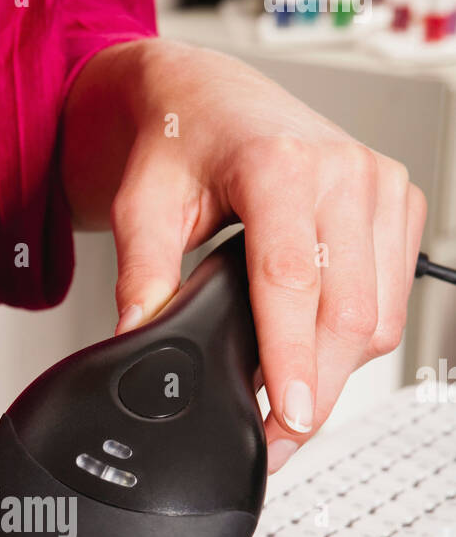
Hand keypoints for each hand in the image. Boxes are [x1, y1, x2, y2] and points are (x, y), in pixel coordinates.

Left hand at [62, 39, 426, 469]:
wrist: (207, 95)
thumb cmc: (179, 141)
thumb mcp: (141, 207)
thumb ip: (141, 279)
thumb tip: (138, 344)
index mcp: (280, 163)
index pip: (294, 283)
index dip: (292, 361)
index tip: (287, 417)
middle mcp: (343, 170)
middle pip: (348, 314)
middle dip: (315, 392)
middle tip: (273, 440)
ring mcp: (380, 185)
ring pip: (379, 317)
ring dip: (337, 372)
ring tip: (284, 396)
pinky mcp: (398, 203)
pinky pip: (393, 299)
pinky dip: (356, 339)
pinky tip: (312, 347)